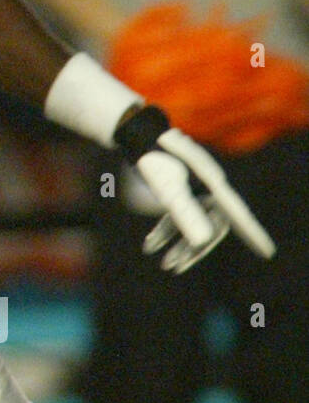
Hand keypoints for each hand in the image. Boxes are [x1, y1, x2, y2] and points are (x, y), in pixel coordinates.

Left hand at [116, 106, 275, 272]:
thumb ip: (187, 214)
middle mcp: (208, 187)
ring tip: (162, 264)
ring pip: (191, 223)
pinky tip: (149, 245)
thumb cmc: (155, 160)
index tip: (267, 252)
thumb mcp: (168, 189)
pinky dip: (164, 232)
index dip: (252, 235)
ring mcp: (192, 188)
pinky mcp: (177, 188)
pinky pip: (176, 216)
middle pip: (209, 225)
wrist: (135, 134)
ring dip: (176, 244)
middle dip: (191, 250)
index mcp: (213, 186)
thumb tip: (205, 240)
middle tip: (174, 268)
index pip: (237, 216)